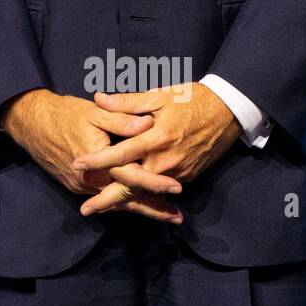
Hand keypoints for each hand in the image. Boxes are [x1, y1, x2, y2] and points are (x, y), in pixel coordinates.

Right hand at [1, 88, 185, 222]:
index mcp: (97, 161)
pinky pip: (104, 197)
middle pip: (126, 198)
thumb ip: (122, 119)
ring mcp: (81, 187)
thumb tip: (148, 123)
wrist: (31, 123)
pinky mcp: (76, 186)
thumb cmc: (64, 114)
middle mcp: (89, 181)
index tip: (177, 188)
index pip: (132, 176)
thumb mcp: (94, 112)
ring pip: (115, 201)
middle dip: (153, 208)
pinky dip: (122, 202)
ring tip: (165, 215)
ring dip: (140, 207)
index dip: (155, 182)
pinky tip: (137, 205)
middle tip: (178, 217)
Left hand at [70, 83, 241, 215]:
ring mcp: (178, 172)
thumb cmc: (191, 99)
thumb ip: (128, 102)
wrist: (228, 111)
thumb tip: (99, 99)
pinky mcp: (187, 176)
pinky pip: (160, 189)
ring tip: (101, 208)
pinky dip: (144, 196)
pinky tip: (128, 200)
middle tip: (85, 210)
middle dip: (107, 200)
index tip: (77, 165)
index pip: (121, 154)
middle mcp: (166, 161)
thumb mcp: (159, 95)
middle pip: (131, 186)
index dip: (98, 160)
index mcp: (156, 138)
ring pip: (146, 192)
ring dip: (124, 201)